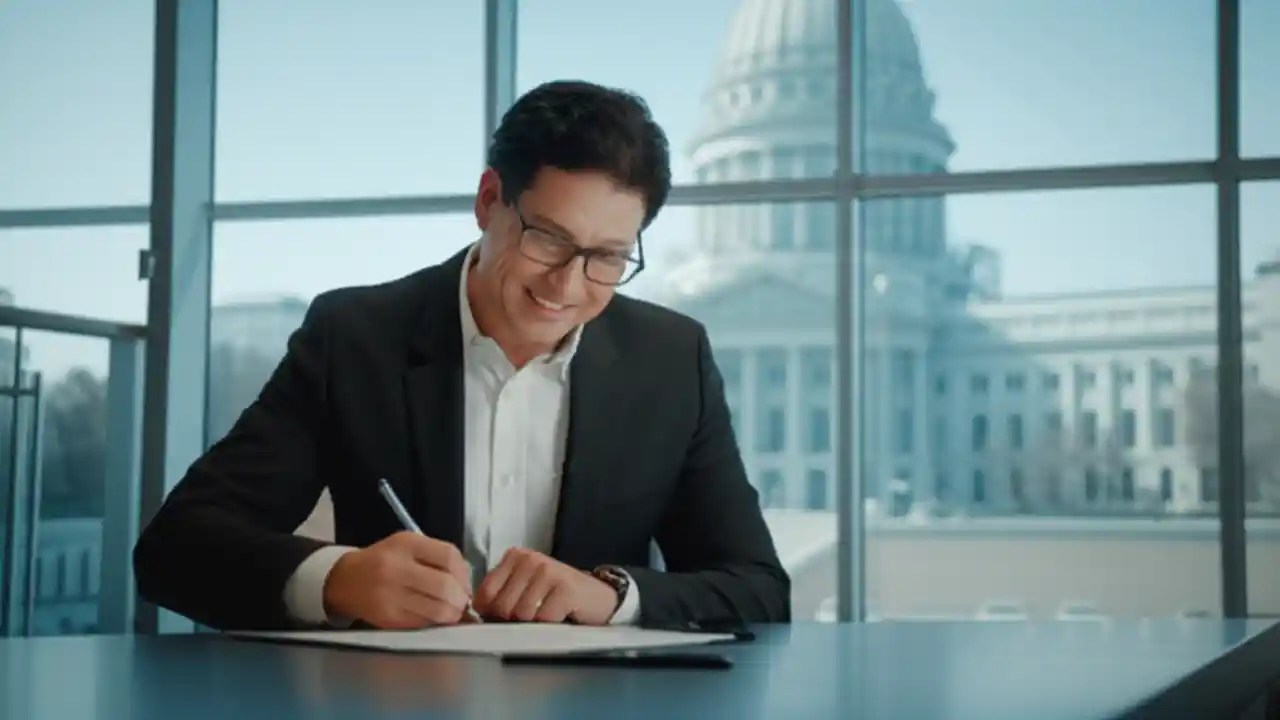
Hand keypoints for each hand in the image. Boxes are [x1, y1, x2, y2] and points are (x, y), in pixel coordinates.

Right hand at [323, 531, 472, 628]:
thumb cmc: (384, 561)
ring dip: (452, 614)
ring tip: (451, 612)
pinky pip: (423, 623)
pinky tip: (434, 618)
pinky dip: (435, 622)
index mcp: (405, 544)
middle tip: (462, 603)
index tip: (465, 584)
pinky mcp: (388, 618)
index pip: (448, 556)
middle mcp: (396, 568)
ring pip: (437, 610)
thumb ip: (437, 557)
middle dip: (460, 598)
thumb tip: (466, 584)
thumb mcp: (407, 546)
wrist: (346, 581)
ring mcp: (390, 595)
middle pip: (445, 586)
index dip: (464, 574)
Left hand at [473, 548, 617, 625]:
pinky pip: (543, 619)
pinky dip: (551, 624)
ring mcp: (548, 571)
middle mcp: (529, 559)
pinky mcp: (564, 588)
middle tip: (532, 616)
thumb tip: (476, 616)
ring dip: (534, 623)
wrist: (596, 597)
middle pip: (502, 607)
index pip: (484, 594)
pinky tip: (560, 614)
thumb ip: (500, 595)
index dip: (491, 613)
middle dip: (513, 621)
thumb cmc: (556, 596)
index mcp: (514, 557)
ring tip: (546, 613)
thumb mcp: (524, 588)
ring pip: (521, 614)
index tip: (506, 616)